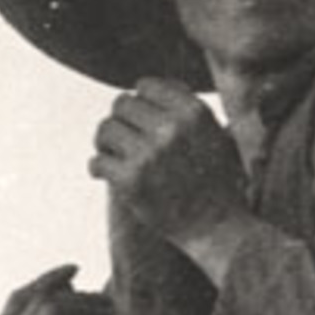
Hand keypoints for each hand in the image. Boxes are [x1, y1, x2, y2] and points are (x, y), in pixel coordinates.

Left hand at [88, 80, 252, 275]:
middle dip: (120, 120)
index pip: (146, 86)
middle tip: (122, 139)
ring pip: (105, 129)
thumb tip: (146, 89)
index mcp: (192, 111)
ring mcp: (150, 154)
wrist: (217, 227)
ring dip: (104, 142)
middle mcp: (171, 128)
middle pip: (121, 104)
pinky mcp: (132, 181)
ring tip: (111, 154)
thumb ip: (185, 109)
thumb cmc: (216, 183)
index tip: (139, 120)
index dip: (139, 102)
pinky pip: (98, 161)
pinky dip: (97, 168)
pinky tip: (105, 174)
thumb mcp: (214, 134)